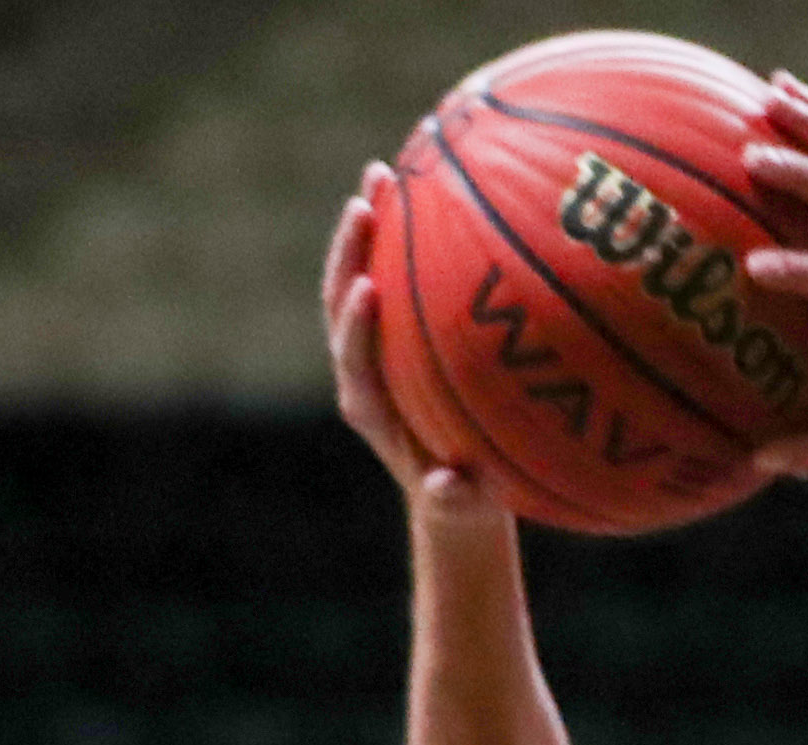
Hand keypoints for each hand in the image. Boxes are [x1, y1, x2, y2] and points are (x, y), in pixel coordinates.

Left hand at [322, 163, 502, 526]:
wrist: (451, 489)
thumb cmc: (465, 498)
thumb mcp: (466, 507)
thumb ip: (458, 499)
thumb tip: (450, 486)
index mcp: (370, 406)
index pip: (354, 359)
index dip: (355, 325)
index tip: (367, 289)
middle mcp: (360, 369)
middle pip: (341, 302)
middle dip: (349, 254)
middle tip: (364, 206)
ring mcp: (374, 345)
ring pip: (361, 277)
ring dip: (368, 228)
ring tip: (382, 173)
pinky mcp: (394, 330)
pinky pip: (393, 274)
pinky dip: (400, 235)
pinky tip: (425, 190)